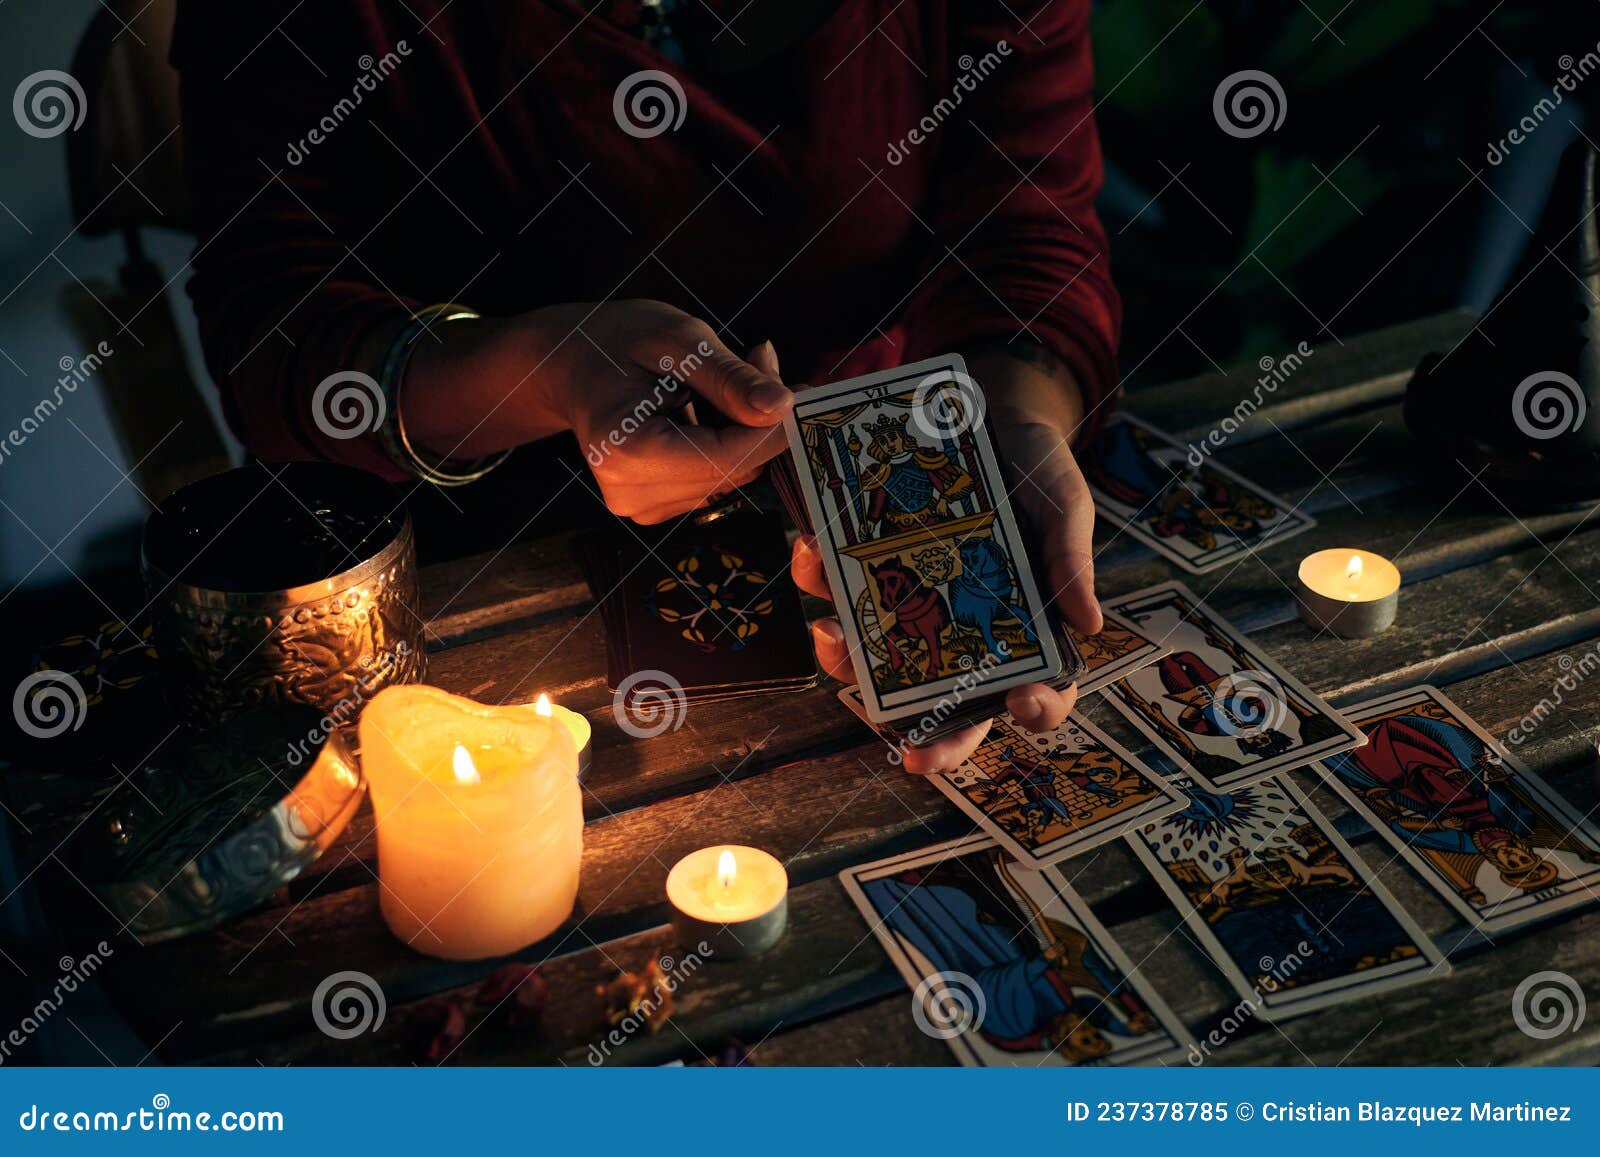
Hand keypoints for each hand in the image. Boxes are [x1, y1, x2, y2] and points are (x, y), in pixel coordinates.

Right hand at [402, 300, 791, 522]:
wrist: (570, 363)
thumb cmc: (617, 342)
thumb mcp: (676, 339)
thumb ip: (729, 377)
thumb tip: (782, 405)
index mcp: (628, 453)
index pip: (727, 456)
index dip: (772, 425)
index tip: (797, 387)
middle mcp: (631, 493)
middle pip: (733, 469)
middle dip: (758, 421)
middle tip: (758, 363)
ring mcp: (641, 507)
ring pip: (731, 477)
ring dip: (742, 431)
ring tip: (717, 382)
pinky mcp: (655, 507)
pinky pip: (716, 480)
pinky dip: (725, 445)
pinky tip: (704, 412)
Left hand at [791, 343, 1100, 774]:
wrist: (987, 405)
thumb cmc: (1036, 469)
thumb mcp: (1063, 503)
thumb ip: (1069, 557)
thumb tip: (1089, 623)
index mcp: (1025, 628)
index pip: (1038, 691)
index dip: (1036, 710)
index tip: (1025, 703)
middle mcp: (964, 631)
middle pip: (950, 707)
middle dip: (932, 742)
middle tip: (914, 755)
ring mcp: (912, 605)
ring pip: (877, 663)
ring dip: (848, 663)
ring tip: (830, 635)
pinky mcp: (869, 567)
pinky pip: (837, 588)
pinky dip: (818, 577)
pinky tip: (810, 550)